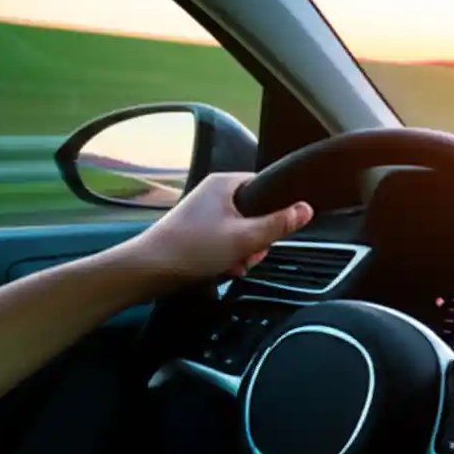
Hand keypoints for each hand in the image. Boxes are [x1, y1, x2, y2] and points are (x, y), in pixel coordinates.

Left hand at [125, 172, 312, 281]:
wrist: (147, 271)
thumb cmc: (193, 248)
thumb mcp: (244, 238)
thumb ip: (278, 224)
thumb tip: (307, 208)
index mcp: (225, 183)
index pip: (266, 187)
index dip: (277, 210)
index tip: (274, 232)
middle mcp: (214, 193)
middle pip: (255, 214)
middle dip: (257, 240)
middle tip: (249, 254)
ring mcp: (204, 214)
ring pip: (241, 232)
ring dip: (243, 252)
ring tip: (232, 265)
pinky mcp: (196, 233)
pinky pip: (224, 242)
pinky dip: (227, 257)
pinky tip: (222, 270)